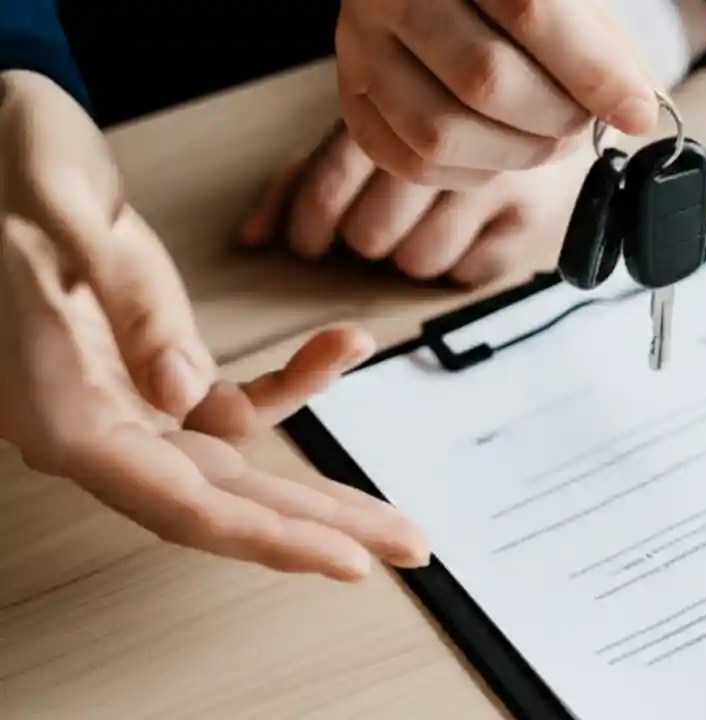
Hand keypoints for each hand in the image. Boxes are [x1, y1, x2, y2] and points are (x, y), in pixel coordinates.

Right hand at [0, 70, 428, 580]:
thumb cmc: (13, 174)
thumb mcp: (67, 223)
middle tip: (407, 547)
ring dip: (315, 485)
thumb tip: (183, 393)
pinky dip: (290, 382)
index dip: (272, 538)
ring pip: (234, 466)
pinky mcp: (147, 371)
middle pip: (224, 503)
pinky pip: (227, 402)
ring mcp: (123, 405)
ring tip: (390, 510)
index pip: (184, 504)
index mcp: (64, 414)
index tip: (350, 560)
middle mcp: (94, 427)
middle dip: (321, 531)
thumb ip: (131, 311)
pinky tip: (337, 351)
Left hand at [240, 120, 592, 285]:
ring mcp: (496, 178)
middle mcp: (451, 138)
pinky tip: (467, 232)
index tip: (311, 242)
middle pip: (371, 234)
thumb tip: (252, 237)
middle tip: (384, 223)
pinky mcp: (531, 218)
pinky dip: (459, 264)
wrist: (558, 103)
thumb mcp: (375, 127)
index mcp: (401, 103)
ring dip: (411, 254)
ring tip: (428, 226)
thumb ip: (308, 176)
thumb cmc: (453, 121)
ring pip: (417, 261)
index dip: (311, 225)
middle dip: (367, 238)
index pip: (332, 182)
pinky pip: (468, 274)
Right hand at [334, 0, 657, 185]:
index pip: (530, 9)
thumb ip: (600, 44)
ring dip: (517, 154)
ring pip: (441, 134)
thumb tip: (637, 107)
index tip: (637, 112)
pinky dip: (473, 173)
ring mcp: (360, 49)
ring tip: (548, 136)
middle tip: (585, 120)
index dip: (592, 70)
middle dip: (556, 118)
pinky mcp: (353, 100)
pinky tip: (501, 150)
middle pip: (484, 80)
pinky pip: (412, 163)